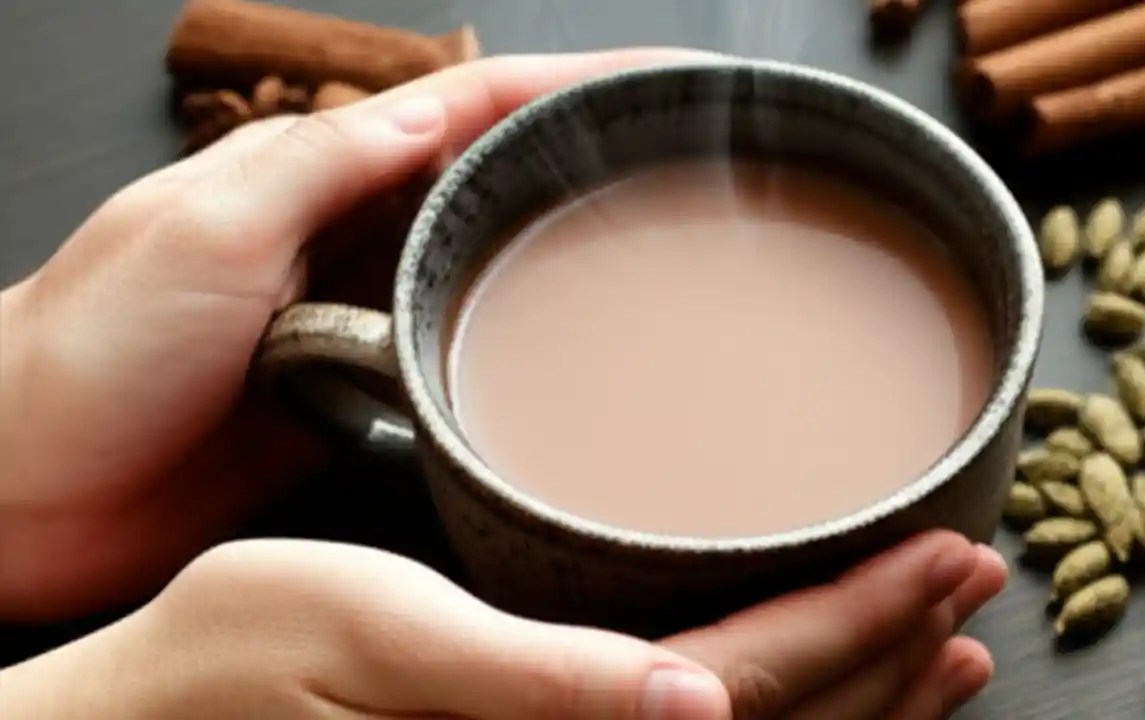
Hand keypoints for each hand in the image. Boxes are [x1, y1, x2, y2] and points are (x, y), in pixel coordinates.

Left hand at [0, 48, 720, 620]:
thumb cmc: (88, 350)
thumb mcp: (205, 226)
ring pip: (482, 270)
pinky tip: (563, 362)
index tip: (651, 83)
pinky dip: (512, 353)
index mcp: (313, 173)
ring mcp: (360, 319)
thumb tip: (433, 111)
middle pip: (489, 180)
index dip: (561, 85)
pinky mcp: (363, 398)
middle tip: (677, 168)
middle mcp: (347, 237)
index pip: (463, 105)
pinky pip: (456, 362)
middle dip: (581, 162)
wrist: (33, 487)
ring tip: (650, 257)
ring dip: (558, 257)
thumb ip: (321, 167)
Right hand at [0, 531, 1003, 718]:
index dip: (861, 621)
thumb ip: (535, 683)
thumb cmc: (234, 665)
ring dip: (864, 698)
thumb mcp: (370, 640)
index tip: (946, 555)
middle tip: (972, 572)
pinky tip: (827, 685)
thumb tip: (690, 706)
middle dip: (891, 653)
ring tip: (943, 644)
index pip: (754, 687)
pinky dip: (793, 715)